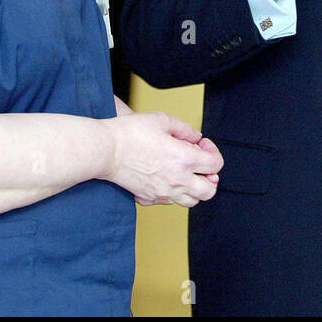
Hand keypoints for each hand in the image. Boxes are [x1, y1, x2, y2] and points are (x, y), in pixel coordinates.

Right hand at [104, 98, 222, 206]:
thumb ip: (185, 129)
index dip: (213, 152)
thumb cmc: (130, 133)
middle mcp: (177, 180)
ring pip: (191, 202)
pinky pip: (169, 202)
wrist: (105, 150)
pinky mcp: (148, 199)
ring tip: (185, 174)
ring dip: (194, 188)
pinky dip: (173, 192)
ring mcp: (163, 193)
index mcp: (184, 160)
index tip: (202, 145)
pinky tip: (166, 178)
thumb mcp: (162, 120)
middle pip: (209, 191)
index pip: (216, 165)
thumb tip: (196, 138)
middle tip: (200, 166)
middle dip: (210, 177)